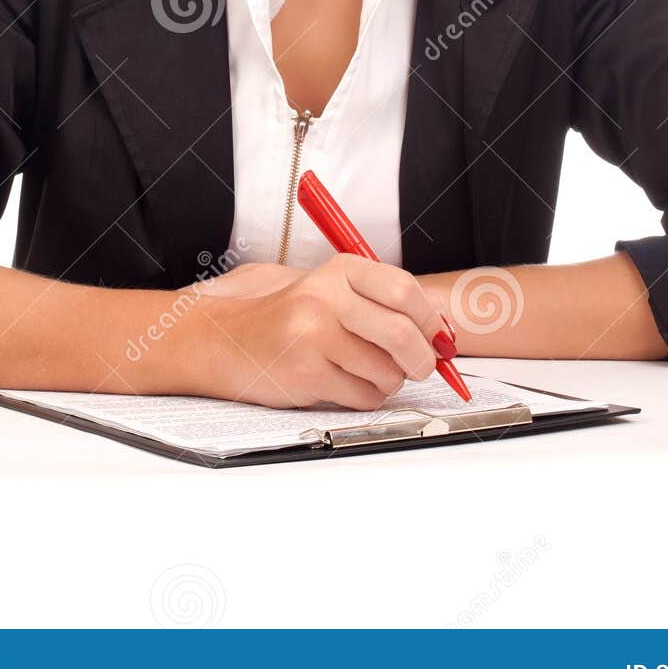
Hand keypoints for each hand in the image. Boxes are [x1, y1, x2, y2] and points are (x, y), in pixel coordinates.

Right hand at [193, 254, 454, 410]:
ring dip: (389, 382)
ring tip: (366, 372)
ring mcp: (314, 336)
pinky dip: (366, 397)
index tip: (440, 336)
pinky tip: (344, 384)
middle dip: (423, 358)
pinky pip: (363, 396)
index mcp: (339, 270)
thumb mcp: (331, 292)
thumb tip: (440, 328)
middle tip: (422, 366)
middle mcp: (326, 297)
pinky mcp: (306, 374)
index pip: (403, 290)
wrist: (227, 340)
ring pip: (386, 371)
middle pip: (402, 333)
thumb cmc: (288, 318)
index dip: (431, 319)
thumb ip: (379, 302)